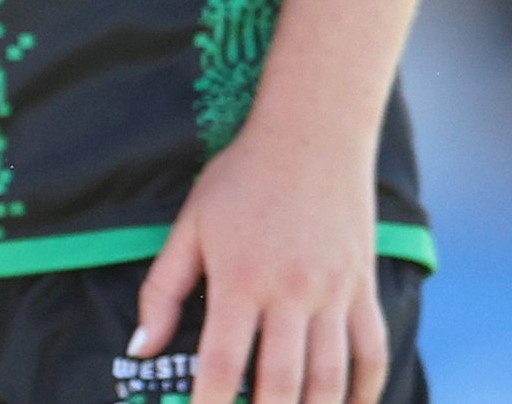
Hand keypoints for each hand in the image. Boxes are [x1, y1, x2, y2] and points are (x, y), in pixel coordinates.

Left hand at [130, 116, 387, 403]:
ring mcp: (333, 292)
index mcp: (239, 277)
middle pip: (280, 383)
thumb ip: (162, 289)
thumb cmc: (242, 178)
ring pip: (329, 378)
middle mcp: (290, 291)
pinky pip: (372, 352)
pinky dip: (366, 391)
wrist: (313, 132)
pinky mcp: (363, 288)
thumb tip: (139, 348)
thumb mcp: (190, 225)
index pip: (221, 363)